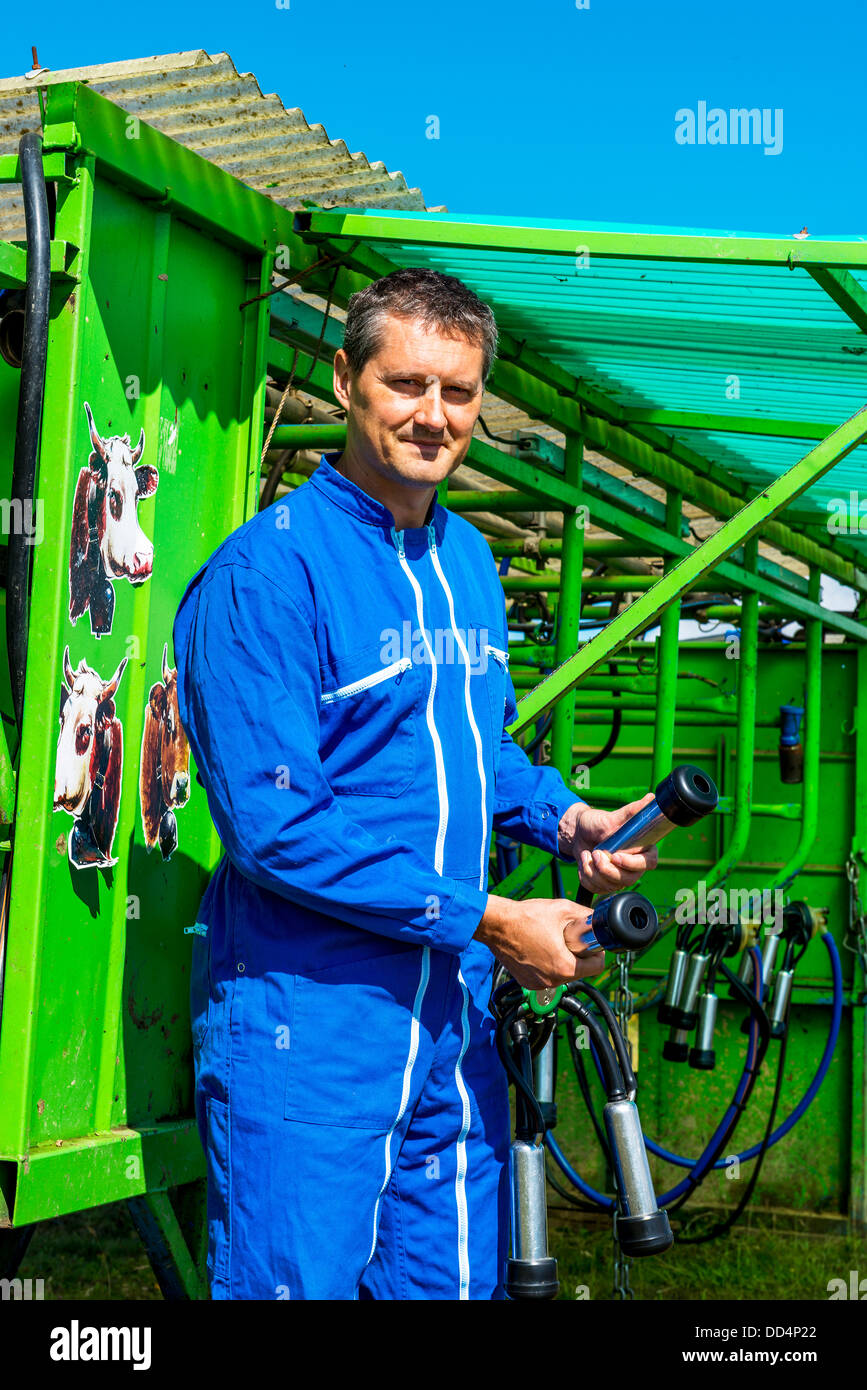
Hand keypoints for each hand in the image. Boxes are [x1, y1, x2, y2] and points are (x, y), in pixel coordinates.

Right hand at [474, 893, 604, 990]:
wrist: (497, 925)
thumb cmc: (524, 918)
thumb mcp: (562, 909)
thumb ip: (586, 916)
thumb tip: (597, 919)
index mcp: (564, 967)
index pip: (597, 967)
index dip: (596, 952)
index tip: (588, 943)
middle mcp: (552, 981)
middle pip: (580, 971)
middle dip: (578, 956)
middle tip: (567, 939)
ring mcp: (538, 984)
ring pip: (563, 975)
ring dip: (562, 961)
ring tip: (551, 943)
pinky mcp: (527, 982)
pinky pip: (547, 976)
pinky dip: (547, 965)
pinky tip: (540, 949)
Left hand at [558, 794, 658, 895]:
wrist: (578, 834)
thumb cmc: (598, 823)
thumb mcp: (614, 817)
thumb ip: (634, 810)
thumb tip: (652, 798)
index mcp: (643, 850)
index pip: (649, 863)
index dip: (633, 863)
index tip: (616, 856)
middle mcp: (634, 866)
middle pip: (628, 879)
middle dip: (606, 869)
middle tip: (596, 852)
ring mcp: (620, 877)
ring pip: (610, 886)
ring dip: (593, 871)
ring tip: (588, 854)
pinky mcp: (605, 884)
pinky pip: (596, 888)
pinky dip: (585, 876)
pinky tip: (585, 862)